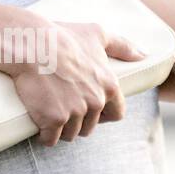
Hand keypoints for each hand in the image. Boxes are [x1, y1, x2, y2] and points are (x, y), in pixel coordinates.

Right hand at [6, 20, 144, 146]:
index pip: (116, 115)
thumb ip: (122, 45)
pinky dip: (44, 135)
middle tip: (61, 107)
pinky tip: (39, 124)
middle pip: (90, 127)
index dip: (102, 115)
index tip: (87, 109)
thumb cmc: (62, 37)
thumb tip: (143, 55)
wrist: (31, 44)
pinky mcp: (54, 119)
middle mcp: (96, 102)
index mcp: (109, 86)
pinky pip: (50, 139)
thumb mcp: (97, 34)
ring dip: (60, 129)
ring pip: (70, 134)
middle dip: (77, 122)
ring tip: (48, 113)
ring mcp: (75, 112)